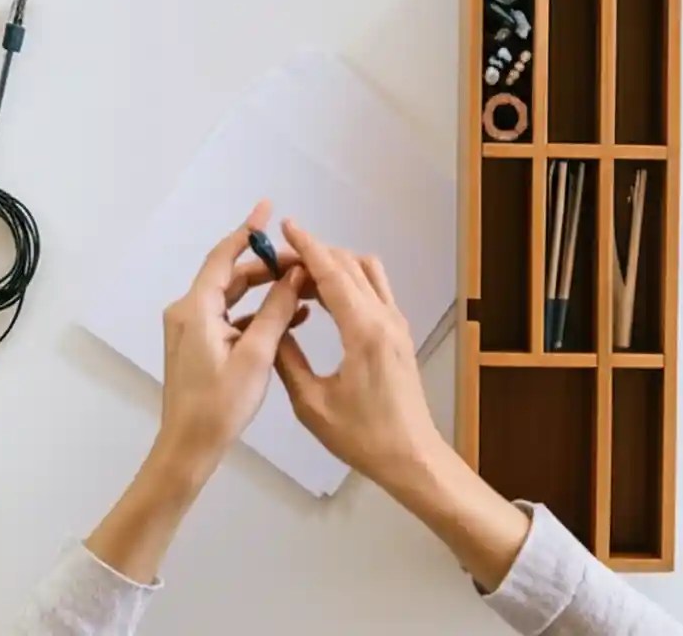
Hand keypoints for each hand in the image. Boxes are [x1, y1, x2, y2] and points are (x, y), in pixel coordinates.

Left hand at [157, 201, 307, 471]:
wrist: (188, 446)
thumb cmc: (219, 404)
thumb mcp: (256, 355)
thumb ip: (276, 311)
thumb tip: (294, 276)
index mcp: (195, 308)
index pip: (223, 255)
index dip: (248, 230)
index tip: (268, 208)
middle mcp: (188, 311)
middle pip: (231, 276)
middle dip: (268, 268)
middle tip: (305, 264)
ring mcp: (192, 329)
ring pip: (233, 298)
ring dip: (266, 293)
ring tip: (305, 289)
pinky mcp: (199, 346)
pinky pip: (231, 319)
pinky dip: (257, 315)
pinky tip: (290, 317)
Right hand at [274, 220, 443, 489]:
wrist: (411, 455)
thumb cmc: (362, 436)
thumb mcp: (311, 404)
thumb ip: (288, 360)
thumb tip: (271, 328)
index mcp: (363, 331)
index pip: (333, 273)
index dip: (307, 247)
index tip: (287, 227)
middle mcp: (385, 318)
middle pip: (350, 266)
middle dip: (315, 254)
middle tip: (280, 261)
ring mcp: (396, 325)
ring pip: (367, 274)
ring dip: (335, 265)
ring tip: (300, 277)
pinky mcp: (399, 335)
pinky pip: (374, 292)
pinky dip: (349, 282)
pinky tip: (325, 299)